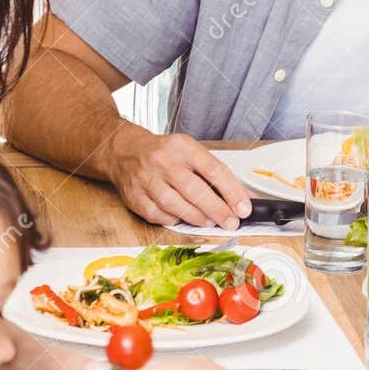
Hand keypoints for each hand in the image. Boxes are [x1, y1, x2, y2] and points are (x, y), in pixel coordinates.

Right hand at [107, 124, 253, 229]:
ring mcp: (146, 180)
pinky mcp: (135, 197)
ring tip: (211, 222)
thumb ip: (212, 171)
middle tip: (231, 222)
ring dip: (197, 217)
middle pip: (194, 190)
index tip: (243, 207)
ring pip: (175, 205)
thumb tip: (240, 195)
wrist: (124, 151)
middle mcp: (163, 162)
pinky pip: (158, 215)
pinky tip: (183, 219)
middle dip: (217, 210)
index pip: (213, 170)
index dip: (232, 191)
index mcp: (182, 147)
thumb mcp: (189, 151)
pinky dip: (174, 220)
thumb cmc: (164, 153)